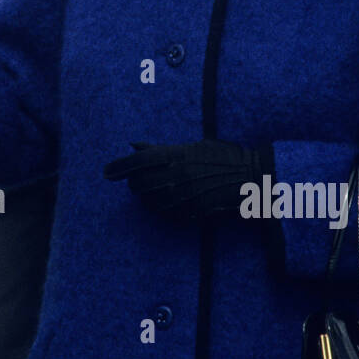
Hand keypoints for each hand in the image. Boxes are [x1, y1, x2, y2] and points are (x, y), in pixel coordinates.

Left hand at [103, 138, 270, 222]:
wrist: (251, 178)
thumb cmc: (222, 157)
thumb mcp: (193, 146)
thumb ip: (161, 149)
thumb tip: (133, 144)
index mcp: (178, 155)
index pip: (139, 161)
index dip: (119, 166)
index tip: (106, 173)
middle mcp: (178, 175)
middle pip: (140, 183)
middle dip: (133, 182)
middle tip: (133, 180)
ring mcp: (185, 195)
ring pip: (150, 201)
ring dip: (145, 197)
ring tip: (149, 190)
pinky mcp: (192, 211)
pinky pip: (165, 214)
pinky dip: (159, 209)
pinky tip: (163, 202)